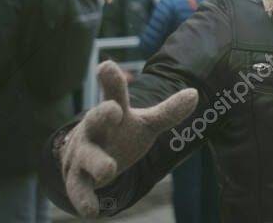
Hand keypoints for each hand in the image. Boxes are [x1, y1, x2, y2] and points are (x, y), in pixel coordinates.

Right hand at [61, 61, 197, 216]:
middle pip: (96, 119)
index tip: (106, 65)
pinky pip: (79, 189)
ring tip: (109, 170)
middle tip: (113, 110)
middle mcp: (95, 129)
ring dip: (97, 162)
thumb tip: (195, 94)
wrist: (86, 156)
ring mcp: (84, 153)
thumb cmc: (121, 133)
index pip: (114, 92)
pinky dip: (85, 199)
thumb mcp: (147, 123)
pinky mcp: (77, 177)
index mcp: (113, 111)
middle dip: (102, 114)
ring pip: (87, 156)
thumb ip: (168, 112)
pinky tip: (92, 212)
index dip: (111, 79)